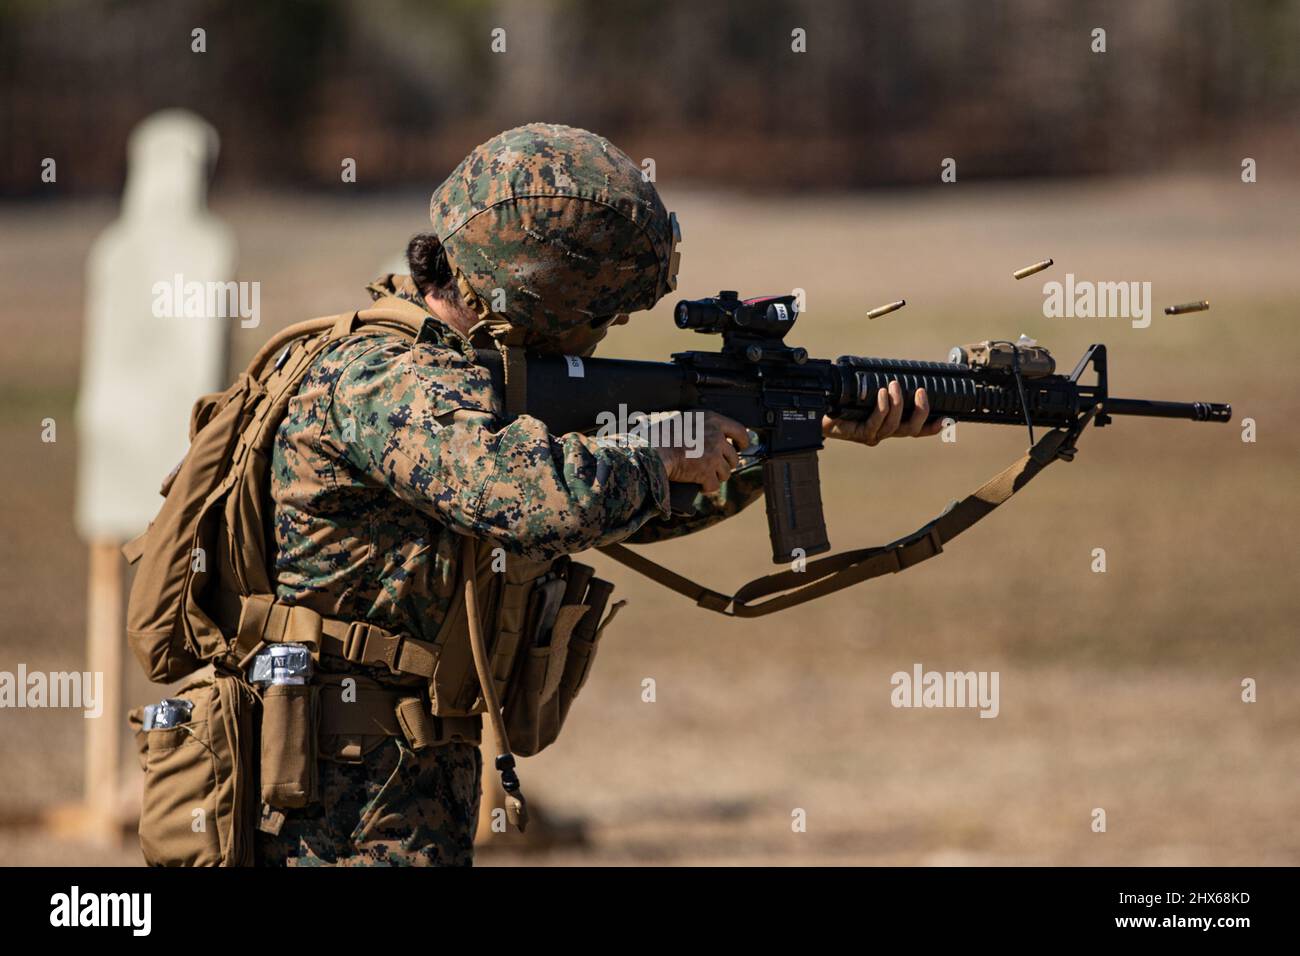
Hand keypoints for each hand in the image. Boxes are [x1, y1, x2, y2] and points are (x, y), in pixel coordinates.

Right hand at [655, 410, 748, 492]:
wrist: (653, 451)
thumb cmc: (660, 435)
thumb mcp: (682, 419)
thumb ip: (698, 425)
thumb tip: (706, 433)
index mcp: (711, 420)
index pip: (739, 430)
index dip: (743, 441)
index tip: (742, 446)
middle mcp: (716, 436)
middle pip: (733, 456)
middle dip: (726, 464)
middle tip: (715, 467)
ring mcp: (713, 455)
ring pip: (726, 472)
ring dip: (716, 476)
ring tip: (705, 476)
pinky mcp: (707, 472)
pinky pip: (713, 485)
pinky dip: (707, 487)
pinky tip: (700, 485)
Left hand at [823, 381, 943, 445]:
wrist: (818, 409)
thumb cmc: (843, 398)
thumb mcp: (869, 389)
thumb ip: (885, 385)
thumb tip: (899, 367)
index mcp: (891, 423)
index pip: (917, 429)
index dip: (934, 426)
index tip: (949, 418)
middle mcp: (884, 432)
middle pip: (911, 430)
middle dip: (921, 411)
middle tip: (921, 391)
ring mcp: (872, 434)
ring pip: (894, 426)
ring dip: (898, 405)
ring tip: (893, 385)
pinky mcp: (858, 433)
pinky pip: (875, 423)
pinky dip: (881, 408)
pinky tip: (881, 395)